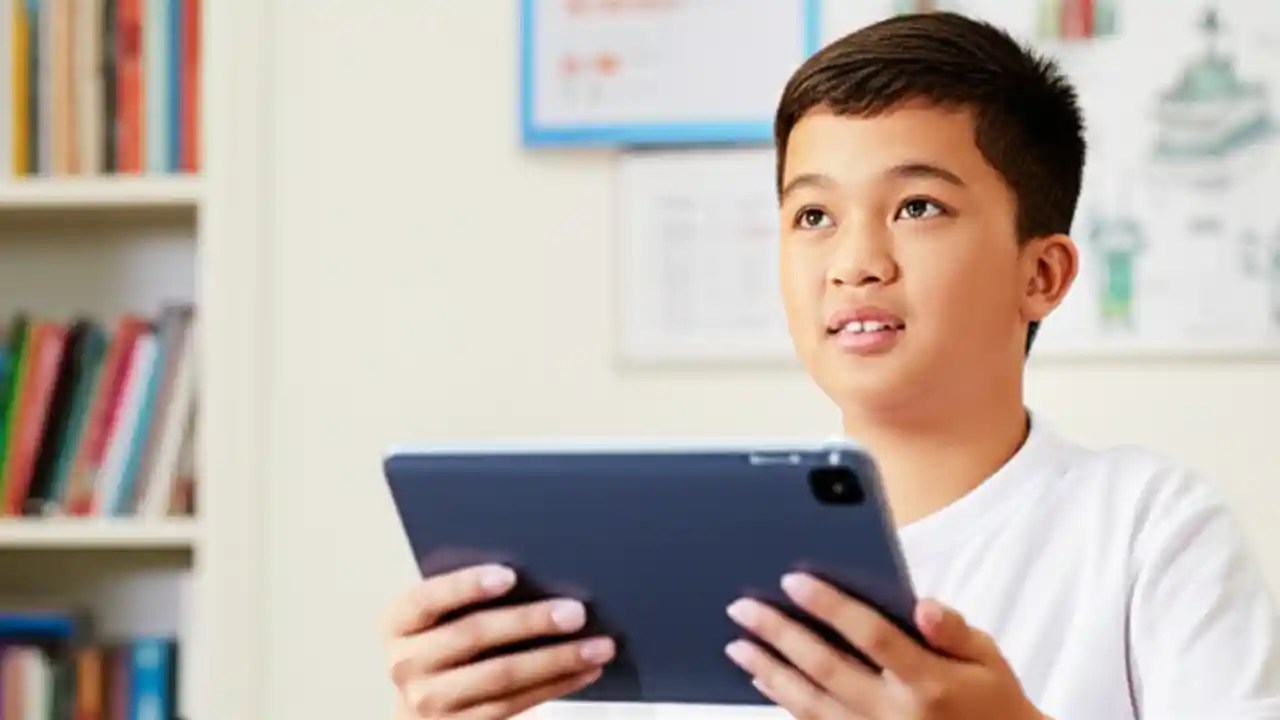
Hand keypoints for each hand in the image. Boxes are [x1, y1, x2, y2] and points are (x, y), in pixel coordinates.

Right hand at [384, 564, 615, 718]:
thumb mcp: (441, 616)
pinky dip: (557, 684)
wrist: (425, 704)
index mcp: (400, 623)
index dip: (467, 585)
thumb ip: (470, 596)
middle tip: (575, 611)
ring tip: (598, 645)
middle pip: (473, 636)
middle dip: (530, 622)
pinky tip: (585, 670)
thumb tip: (542, 569)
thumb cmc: (445, 640)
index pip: (428, 598)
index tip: (509, 574)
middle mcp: (406, 663)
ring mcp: (430, 701)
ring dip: (557, 659)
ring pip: (502, 676)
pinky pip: (516, 703)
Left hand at [724, 573, 1045, 719]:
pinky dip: (785, 703)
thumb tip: (922, 606)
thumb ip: (953, 629)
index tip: (793, 579)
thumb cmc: (990, 698)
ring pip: (810, 704)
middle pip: (827, 670)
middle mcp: (896, 715)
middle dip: (780, 636)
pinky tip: (762, 680)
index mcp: (930, 683)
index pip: (872, 637)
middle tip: (742, 607)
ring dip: (769, 672)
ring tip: (737, 644)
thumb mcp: (988, 658)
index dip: (831, 606)